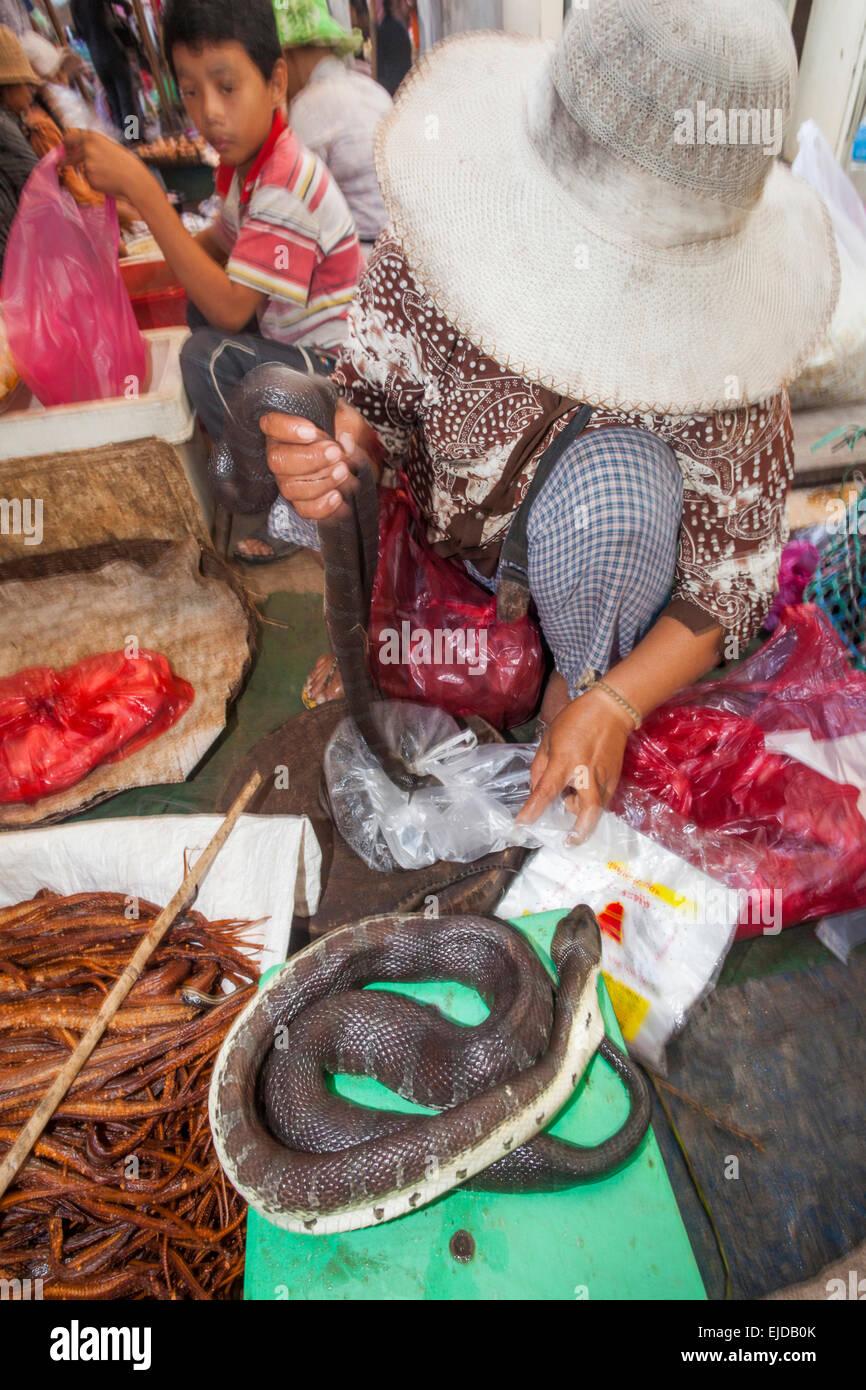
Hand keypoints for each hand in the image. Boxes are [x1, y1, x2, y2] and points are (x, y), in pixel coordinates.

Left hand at [62, 128, 147, 201]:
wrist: (134, 179)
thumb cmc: (127, 164)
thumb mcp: (109, 147)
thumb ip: (94, 147)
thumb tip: (79, 151)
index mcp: (92, 137)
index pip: (69, 137)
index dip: (65, 144)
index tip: (63, 148)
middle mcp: (87, 149)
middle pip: (70, 156)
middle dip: (64, 160)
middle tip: (61, 164)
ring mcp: (87, 164)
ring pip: (84, 170)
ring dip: (92, 173)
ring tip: (109, 174)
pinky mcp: (90, 178)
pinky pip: (90, 181)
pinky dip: (97, 182)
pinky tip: (109, 181)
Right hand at [260, 398, 376, 522]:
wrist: (360, 459)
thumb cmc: (347, 434)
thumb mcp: (349, 420)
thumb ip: (346, 425)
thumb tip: (344, 439)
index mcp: (287, 429)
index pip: (272, 424)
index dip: (287, 429)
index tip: (311, 431)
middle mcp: (281, 455)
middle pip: (278, 460)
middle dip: (310, 458)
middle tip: (336, 453)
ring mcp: (288, 481)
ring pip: (290, 488)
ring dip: (321, 481)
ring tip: (343, 472)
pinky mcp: (302, 502)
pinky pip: (304, 509)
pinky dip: (323, 506)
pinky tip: (337, 496)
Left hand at [515, 687, 632, 842]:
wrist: (611, 711)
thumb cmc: (575, 721)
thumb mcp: (548, 740)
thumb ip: (540, 768)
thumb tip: (536, 791)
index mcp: (564, 762)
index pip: (546, 793)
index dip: (532, 811)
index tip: (521, 825)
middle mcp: (585, 774)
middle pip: (586, 811)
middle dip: (579, 832)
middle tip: (568, 841)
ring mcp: (603, 778)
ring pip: (596, 810)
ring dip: (582, 816)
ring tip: (570, 802)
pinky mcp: (615, 779)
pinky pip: (603, 801)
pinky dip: (592, 805)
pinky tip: (583, 794)